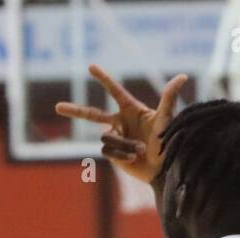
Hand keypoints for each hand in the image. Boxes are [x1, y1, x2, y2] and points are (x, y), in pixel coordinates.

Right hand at [55, 65, 187, 183]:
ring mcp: (115, 138)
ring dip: (124, 144)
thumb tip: (182, 77)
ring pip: (107, 137)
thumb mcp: (167, 120)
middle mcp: (121, 122)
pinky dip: (121, 154)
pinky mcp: (113, 154)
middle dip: (75, 111)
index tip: (91, 67)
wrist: (165, 169)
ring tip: (140, 150)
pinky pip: (107, 151)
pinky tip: (133, 159)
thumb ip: (169, 98)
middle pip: (92, 115)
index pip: (114, 92)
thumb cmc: (168, 142)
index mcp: (131, 110)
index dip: (104, 79)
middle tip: (57, 107)